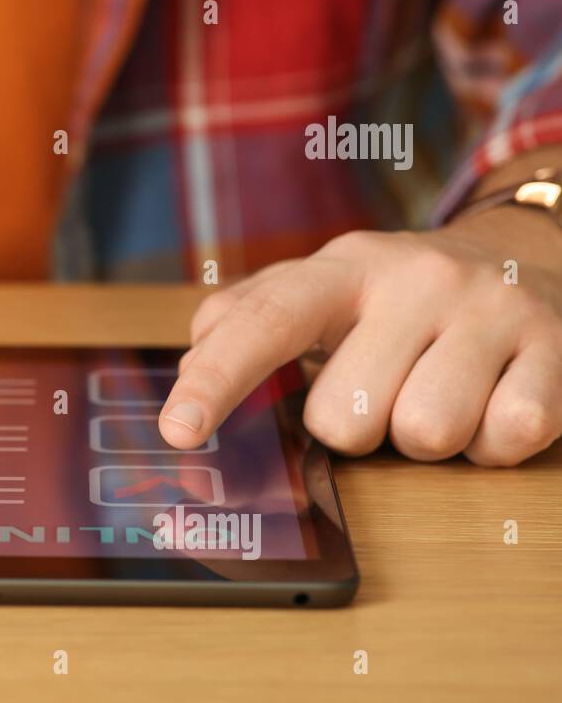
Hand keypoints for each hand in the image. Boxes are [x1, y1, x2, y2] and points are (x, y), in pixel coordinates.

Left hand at [159, 208, 561, 465]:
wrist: (525, 258)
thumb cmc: (398, 299)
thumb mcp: (322, 290)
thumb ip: (246, 321)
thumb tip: (191, 363)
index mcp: (342, 268)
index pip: (266, 323)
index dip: (216, 380)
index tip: (178, 430)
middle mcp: (415, 278)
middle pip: (345, 418)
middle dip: (359, 426)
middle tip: (385, 387)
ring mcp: (490, 309)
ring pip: (424, 435)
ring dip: (424, 438)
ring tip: (440, 391)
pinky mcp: (556, 346)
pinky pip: (502, 441)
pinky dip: (490, 444)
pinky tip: (492, 398)